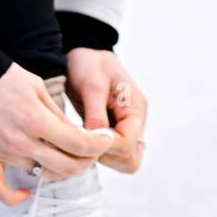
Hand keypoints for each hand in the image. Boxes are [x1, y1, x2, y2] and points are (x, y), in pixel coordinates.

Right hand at [0, 61, 113, 205]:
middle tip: (92, 149)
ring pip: (42, 174)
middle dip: (86, 159)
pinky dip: (13, 196)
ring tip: (68, 156)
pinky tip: (26, 196)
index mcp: (37, 121)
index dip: (98, 144)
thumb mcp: (38, 88)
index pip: (78, 144)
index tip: (105, 140)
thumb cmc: (2, 77)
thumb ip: (57, 115)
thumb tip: (76, 135)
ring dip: (60, 168)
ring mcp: (4, 152)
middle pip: (66, 166)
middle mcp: (22, 142)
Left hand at [64, 48, 147, 174]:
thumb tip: (97, 140)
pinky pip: (112, 155)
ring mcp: (126, 129)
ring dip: (101, 158)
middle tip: (83, 143)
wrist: (83, 54)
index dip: (106, 146)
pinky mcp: (114, 132)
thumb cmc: (89, 64)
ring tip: (80, 142)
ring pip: (123, 162)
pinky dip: (98, 155)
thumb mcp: (92, 84)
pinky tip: (81, 142)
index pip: (129, 144)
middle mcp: (135, 123)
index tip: (85, 137)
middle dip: (106, 157)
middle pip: (130, 159)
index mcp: (135, 109)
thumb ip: (96, 114)